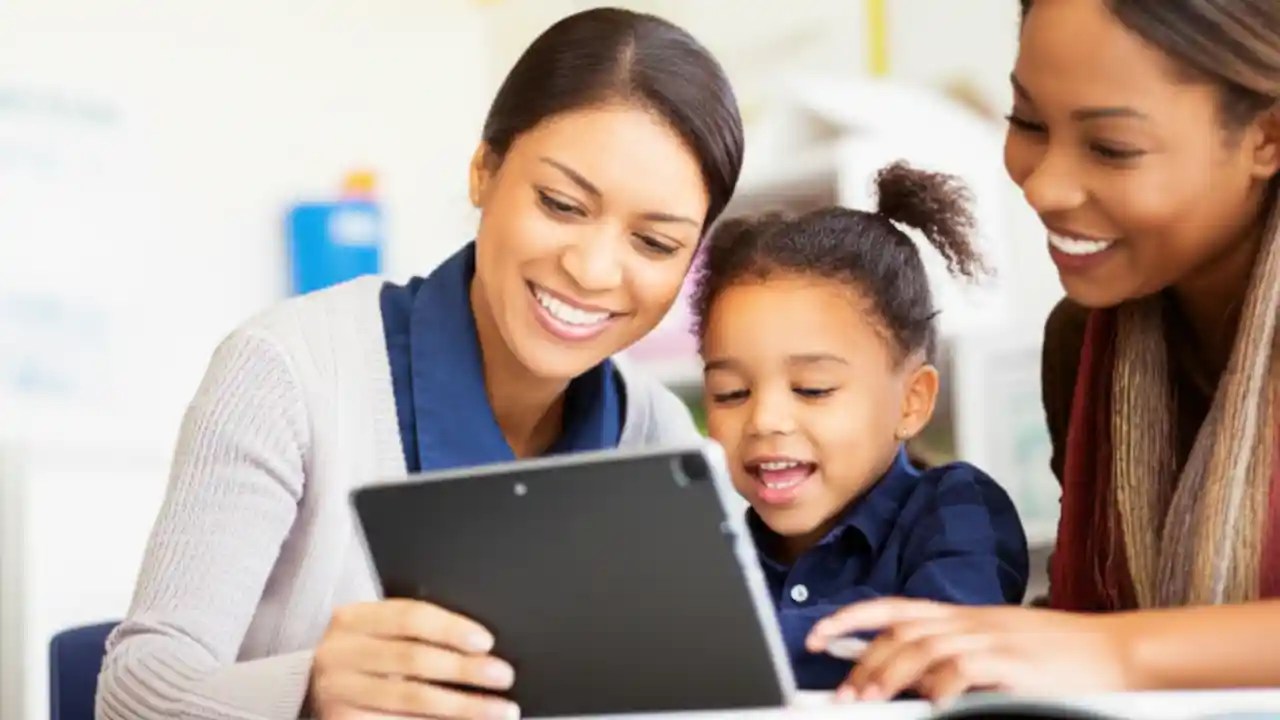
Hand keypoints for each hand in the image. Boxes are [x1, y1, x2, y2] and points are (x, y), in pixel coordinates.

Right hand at [310, 599, 518, 719]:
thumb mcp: (377, 632)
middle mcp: (339, 654)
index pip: (409, 616)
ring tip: (499, 710)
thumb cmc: (364, 656)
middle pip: (413, 658)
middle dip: (465, 669)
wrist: (313, 690)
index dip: (451, 628)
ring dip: (462, 707)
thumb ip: (416, 630)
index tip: (486, 642)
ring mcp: (338, 694)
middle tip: (503, 675)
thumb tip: (479, 644)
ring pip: (411, 698)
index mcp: (352, 619)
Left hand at [806, 598, 1137, 704]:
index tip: (816, 634)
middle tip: (841, 694)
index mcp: (963, 615)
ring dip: (887, 676)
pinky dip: (940, 686)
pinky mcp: (1013, 663)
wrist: (1119, 654)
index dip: (850, 618)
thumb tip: (913, 678)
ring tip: (866, 702)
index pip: (893, 608)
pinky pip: (964, 669)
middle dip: (862, 662)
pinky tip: (927, 704)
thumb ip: (954, 654)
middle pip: (899, 633)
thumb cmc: (1060, 656)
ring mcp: (991, 639)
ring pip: (921, 649)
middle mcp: (970, 621)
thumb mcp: (998, 645)